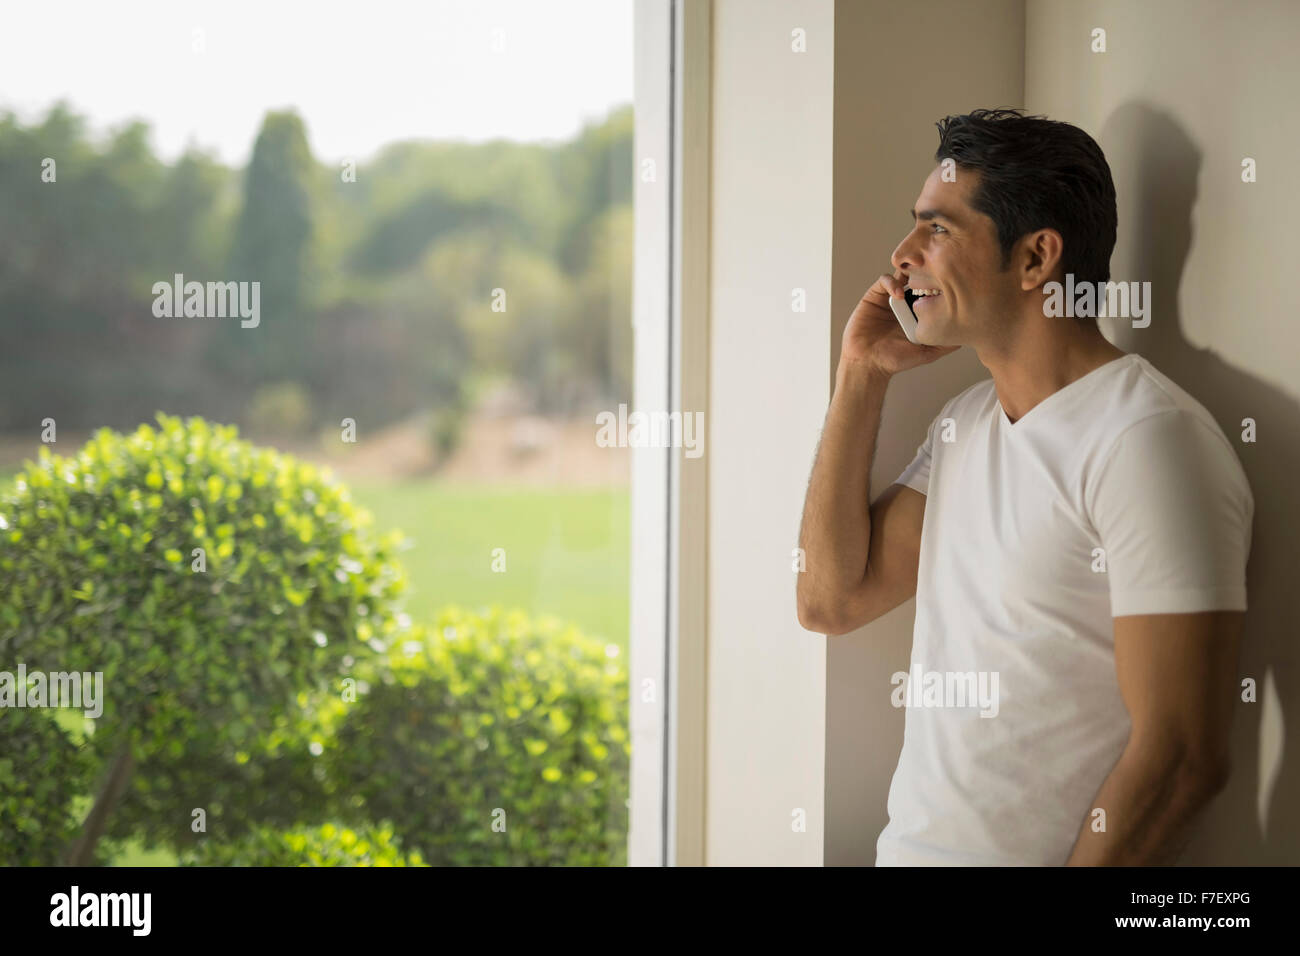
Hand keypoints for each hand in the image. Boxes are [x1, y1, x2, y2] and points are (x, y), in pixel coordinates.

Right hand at [841, 271, 958, 375]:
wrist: (869, 363)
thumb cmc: (897, 360)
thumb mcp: (928, 352)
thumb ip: (945, 343)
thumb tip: (967, 334)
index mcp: (920, 311)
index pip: (934, 289)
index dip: (941, 283)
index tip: (949, 284)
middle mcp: (907, 301)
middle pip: (920, 276)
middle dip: (927, 272)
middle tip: (936, 273)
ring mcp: (891, 296)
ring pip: (903, 273)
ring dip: (911, 272)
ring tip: (919, 279)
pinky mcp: (875, 295)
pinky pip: (885, 280)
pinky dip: (893, 282)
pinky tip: (899, 294)